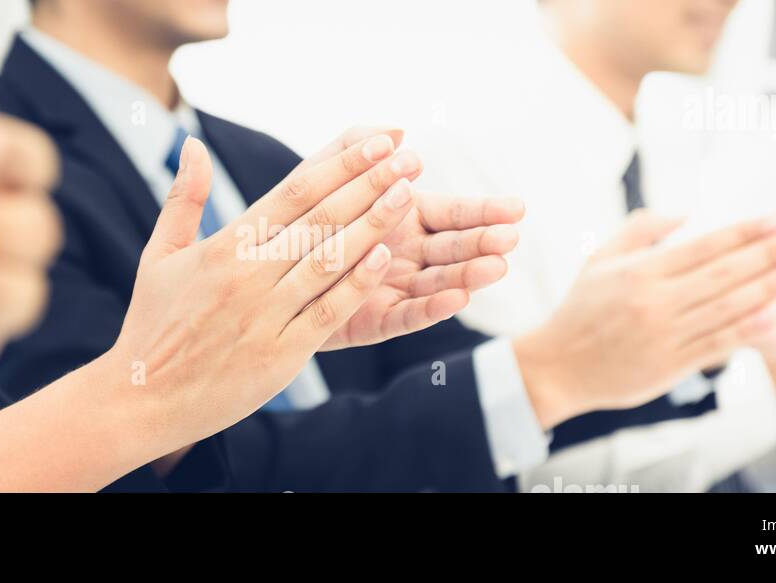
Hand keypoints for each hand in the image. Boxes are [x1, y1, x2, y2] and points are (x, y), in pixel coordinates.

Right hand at [0, 129, 435, 490]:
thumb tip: (193, 145)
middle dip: (370, 184)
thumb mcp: (159, 255)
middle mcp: (247, 276)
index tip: (376, 141)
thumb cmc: (151, 326)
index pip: (294, 192)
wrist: (139, 399)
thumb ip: (184, 199)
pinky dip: (358, 283)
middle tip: (409, 157)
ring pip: (331, 260)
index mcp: (223, 246)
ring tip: (408, 196)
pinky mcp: (281, 356)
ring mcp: (266, 316)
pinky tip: (387, 258)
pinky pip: (328, 312)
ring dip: (374, 225)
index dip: (340, 164)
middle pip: (321, 218)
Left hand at [291, 128, 524, 350]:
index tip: (516, 209)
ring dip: (468, 274)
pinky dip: (432, 308)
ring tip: (497, 266)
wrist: (259, 279)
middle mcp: (404, 255)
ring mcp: (392, 289)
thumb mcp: (320, 178)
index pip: (450, 214)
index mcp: (401, 219)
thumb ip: (354, 150)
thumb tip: (396, 130)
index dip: (482, 211)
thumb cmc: (295, 220)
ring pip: (437, 281)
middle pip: (452, 248)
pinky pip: (406, 315)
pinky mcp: (373, 322)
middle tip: (512, 237)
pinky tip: (459, 298)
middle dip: (483, 242)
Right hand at [513, 210, 775, 427]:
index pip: (703, 246)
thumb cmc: (579, 311)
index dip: (744, 233)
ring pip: (727, 308)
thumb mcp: (599, 261)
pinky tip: (774, 316)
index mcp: (639, 273)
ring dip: (770, 288)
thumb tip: (683, 213)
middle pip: (724, 274)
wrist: (557, 367)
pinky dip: (747, 330)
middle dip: (769, 255)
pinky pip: (716, 344)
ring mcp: (665, 335)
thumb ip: (639, 232)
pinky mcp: (670, 366)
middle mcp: (655, 302)